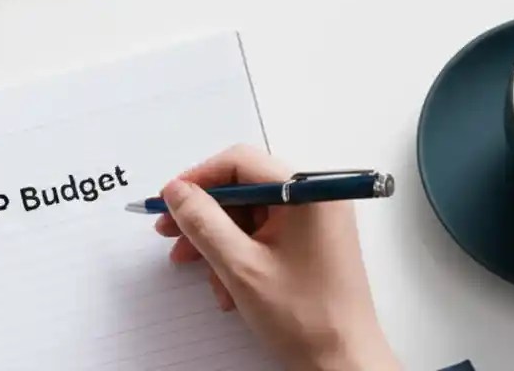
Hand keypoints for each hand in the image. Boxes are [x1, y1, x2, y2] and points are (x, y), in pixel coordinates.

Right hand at [156, 145, 398, 370]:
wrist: (343, 363)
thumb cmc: (305, 318)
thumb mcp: (240, 267)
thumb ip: (203, 222)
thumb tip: (177, 191)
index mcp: (308, 193)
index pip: (240, 162)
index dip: (198, 179)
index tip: (170, 200)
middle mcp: (316, 198)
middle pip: (243, 188)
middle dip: (204, 214)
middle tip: (171, 233)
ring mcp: (315, 221)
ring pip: (249, 214)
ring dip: (217, 240)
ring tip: (196, 268)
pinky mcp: (311, 242)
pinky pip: (264, 234)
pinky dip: (239, 254)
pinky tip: (227, 285)